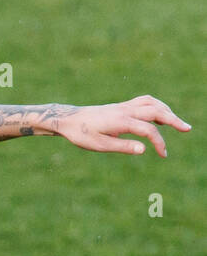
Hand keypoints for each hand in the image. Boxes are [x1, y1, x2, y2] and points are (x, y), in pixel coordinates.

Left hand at [55, 95, 189, 156]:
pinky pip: (145, 101)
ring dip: (167, 111)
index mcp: (121, 121)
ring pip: (152, 103)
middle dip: (174, 120)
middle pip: (157, 111)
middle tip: (187, 129)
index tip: (163, 154)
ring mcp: (124, 106)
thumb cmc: (82, 134)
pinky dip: (157, 105)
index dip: (159, 142)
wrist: (69, 119)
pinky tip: (160, 114)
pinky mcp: (122, 106)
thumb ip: (122, 146)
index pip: (148, 130)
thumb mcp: (99, 145)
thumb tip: (144, 149)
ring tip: (176, 122)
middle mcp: (126, 110)